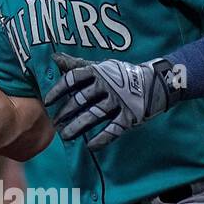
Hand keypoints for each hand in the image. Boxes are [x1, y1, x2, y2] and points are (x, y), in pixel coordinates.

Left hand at [42, 53, 175, 151]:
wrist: (155, 82)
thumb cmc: (121, 74)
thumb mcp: (100, 66)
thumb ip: (76, 64)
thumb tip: (54, 58)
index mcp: (98, 71)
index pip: (72, 79)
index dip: (57, 90)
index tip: (47, 102)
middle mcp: (107, 85)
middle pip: (80, 99)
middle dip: (65, 112)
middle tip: (55, 123)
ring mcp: (119, 100)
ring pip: (93, 115)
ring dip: (77, 127)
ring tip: (65, 136)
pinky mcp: (130, 115)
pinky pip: (113, 129)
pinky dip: (101, 139)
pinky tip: (90, 146)